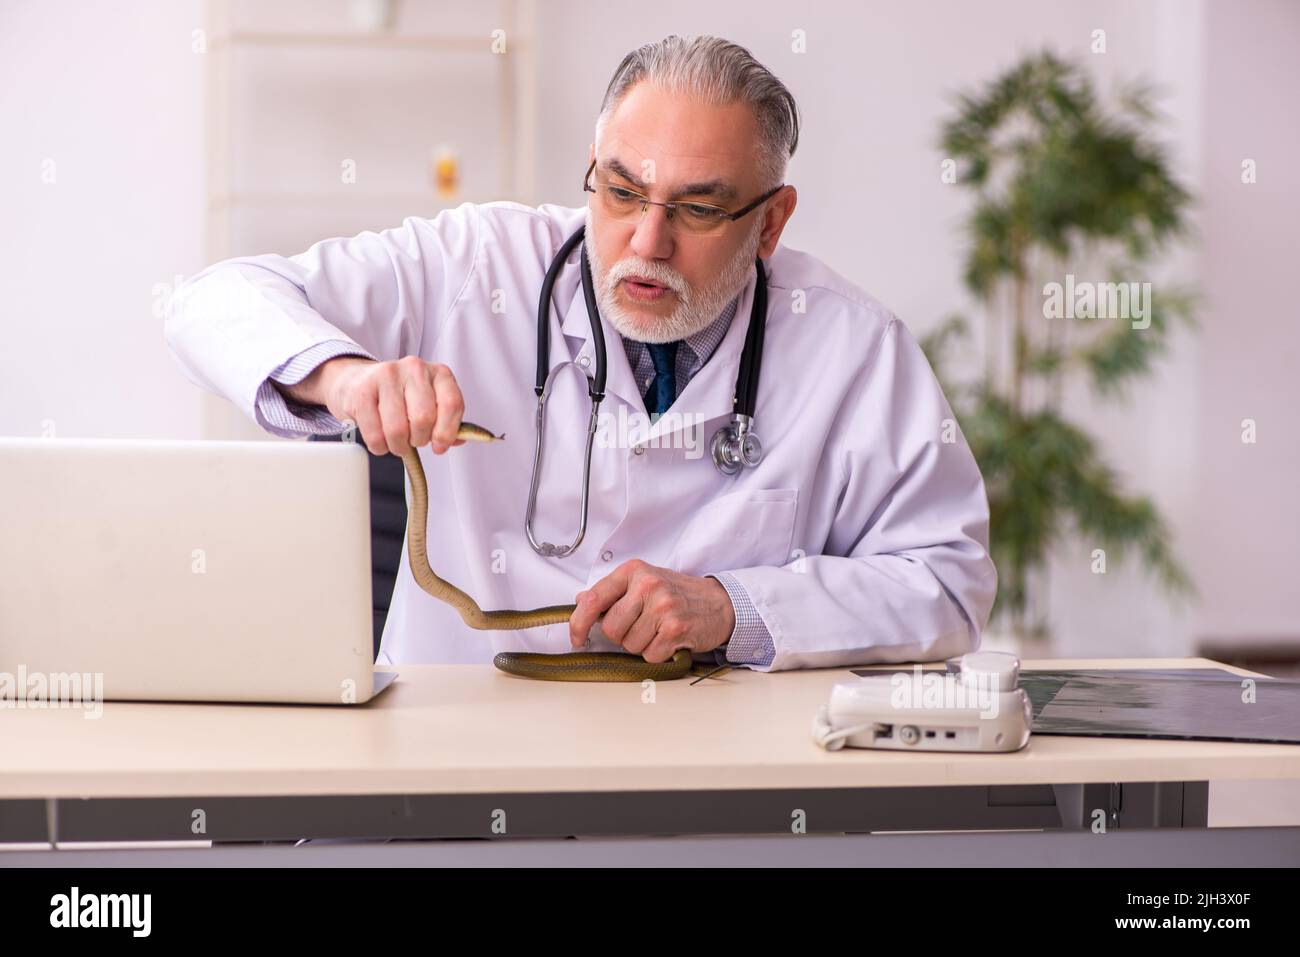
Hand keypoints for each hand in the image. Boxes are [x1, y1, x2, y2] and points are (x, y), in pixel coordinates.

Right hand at [287, 355, 467, 455]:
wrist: (357, 381)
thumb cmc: (399, 396)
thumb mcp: (430, 402)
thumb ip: (448, 421)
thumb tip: (459, 439)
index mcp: (438, 373)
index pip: (452, 404)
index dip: (447, 432)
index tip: (439, 446)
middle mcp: (415, 368)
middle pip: (424, 419)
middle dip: (419, 440)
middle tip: (413, 440)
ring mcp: (386, 375)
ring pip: (398, 429)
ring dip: (398, 446)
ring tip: (396, 442)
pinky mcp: (362, 390)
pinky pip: (375, 434)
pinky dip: (379, 446)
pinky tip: (380, 440)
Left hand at [568, 559, 734, 661]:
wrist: (719, 603)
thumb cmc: (678, 593)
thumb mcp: (644, 581)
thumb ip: (613, 591)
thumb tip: (580, 601)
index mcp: (633, 571)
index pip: (593, 599)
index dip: (578, 623)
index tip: (577, 638)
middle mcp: (647, 585)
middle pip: (611, 629)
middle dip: (622, 635)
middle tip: (642, 625)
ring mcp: (663, 607)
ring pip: (629, 645)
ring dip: (642, 645)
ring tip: (659, 630)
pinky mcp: (675, 629)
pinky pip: (649, 655)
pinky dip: (658, 653)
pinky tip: (670, 639)